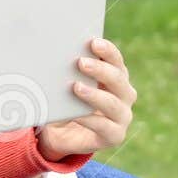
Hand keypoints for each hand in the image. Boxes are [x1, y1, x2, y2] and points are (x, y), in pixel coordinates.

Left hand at [36, 38, 135, 160]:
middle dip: (100, 70)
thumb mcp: (65, 84)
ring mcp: (122, 116)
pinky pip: (104, 127)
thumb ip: (67, 70)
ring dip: (94, 94)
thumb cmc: (65, 102)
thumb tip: (52, 52)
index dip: (107, 51)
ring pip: (112, 103)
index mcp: (116, 77)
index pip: (116, 61)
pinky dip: (89, 119)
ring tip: (76, 87)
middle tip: (80, 62)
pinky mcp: (115, 135)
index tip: (93, 42)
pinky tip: (75, 114)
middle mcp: (124, 95)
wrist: (61, 133)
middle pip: (118, 79)